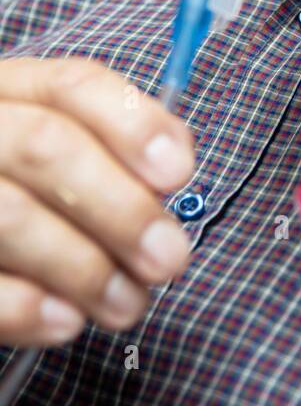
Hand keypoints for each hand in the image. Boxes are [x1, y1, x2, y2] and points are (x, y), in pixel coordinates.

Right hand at [0, 59, 193, 347]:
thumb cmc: (20, 194)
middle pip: (45, 145)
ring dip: (84, 267)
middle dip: (120, 206)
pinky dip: (25, 306)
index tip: (179, 172)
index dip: (132, 124)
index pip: (72, 84)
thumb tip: (171, 174)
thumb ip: (108, 156)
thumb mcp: (57, 158)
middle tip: (170, 259)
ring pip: (10, 214)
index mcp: (7, 92)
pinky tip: (68, 322)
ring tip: (129, 304)